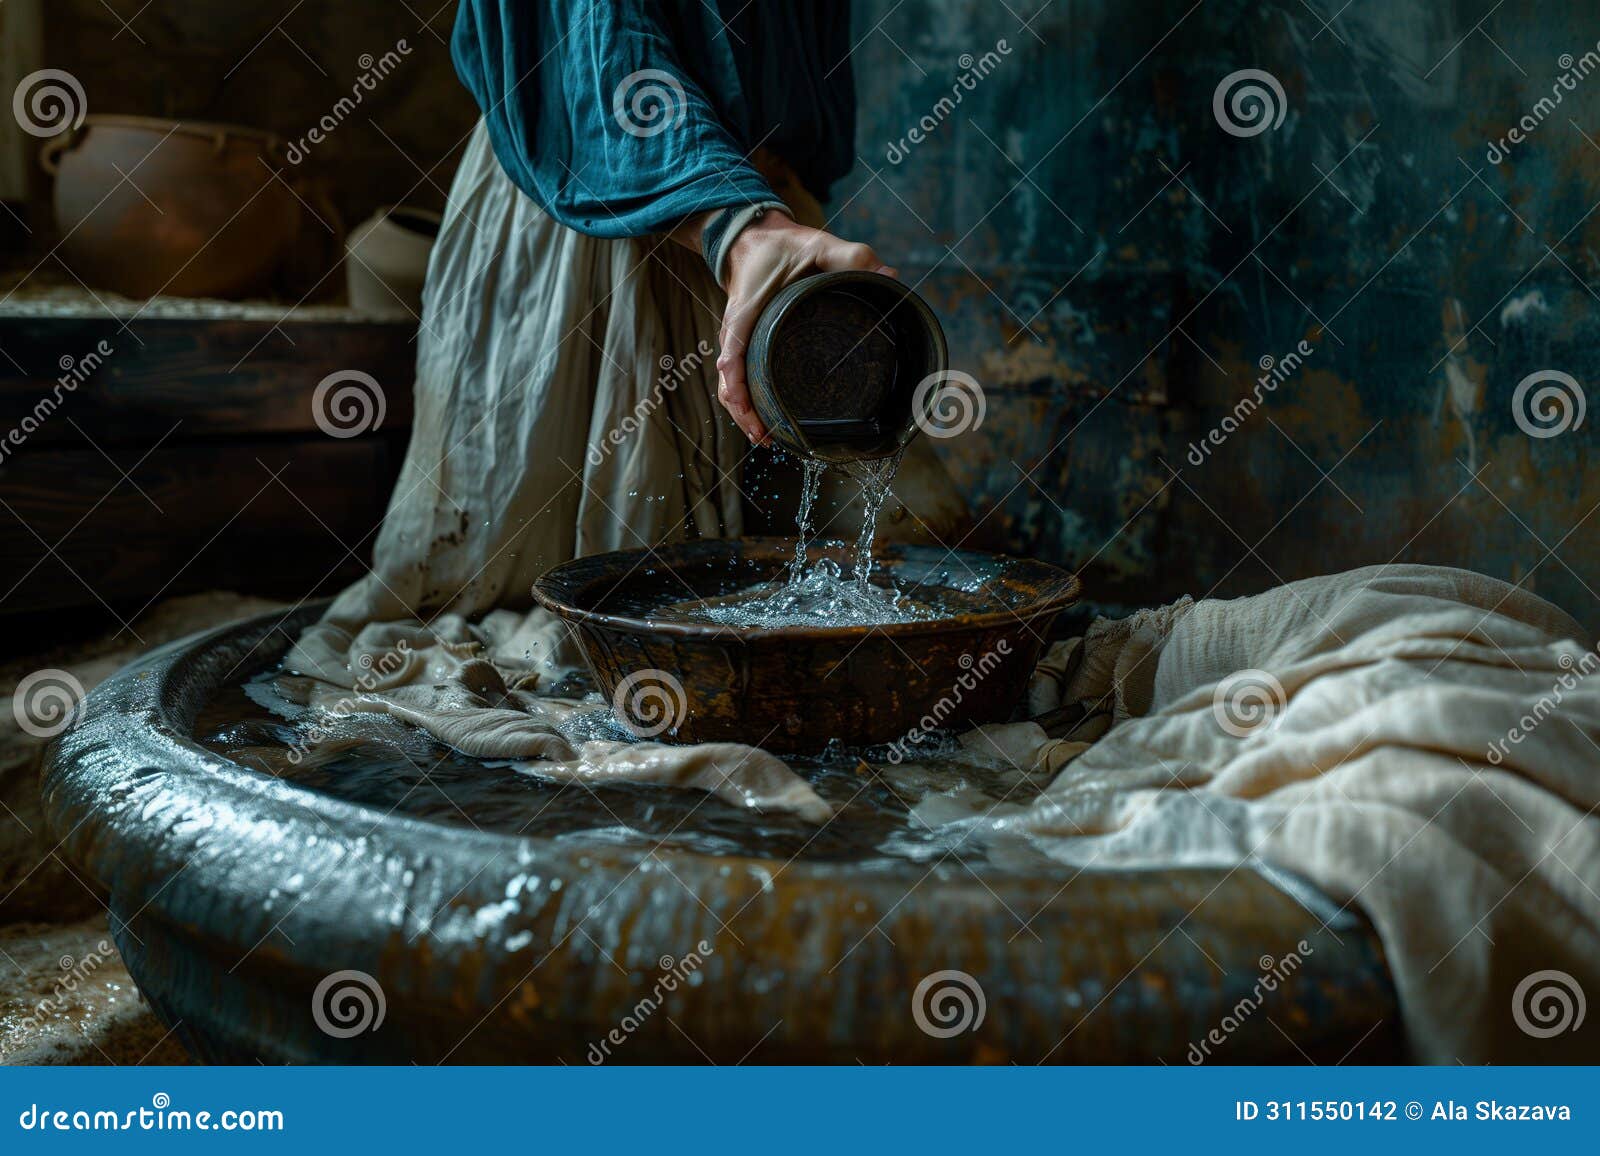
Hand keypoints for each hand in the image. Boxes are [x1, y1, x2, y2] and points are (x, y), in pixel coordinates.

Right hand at [712, 214, 896, 443]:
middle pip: (729, 383)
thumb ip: (851, 257)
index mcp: (747, 312)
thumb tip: (889, 276)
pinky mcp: (745, 348)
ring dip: (744, 416)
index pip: (733, 354)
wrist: (754, 239)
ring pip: (730, 388)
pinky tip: (764, 424)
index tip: (748, 407)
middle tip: (767, 437)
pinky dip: (747, 405)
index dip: (738, 384)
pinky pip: (738, 382)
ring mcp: (737, 343)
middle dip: (744, 414)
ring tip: (766, 440)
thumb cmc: (784, 246)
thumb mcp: (818, 244)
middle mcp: (736, 333)